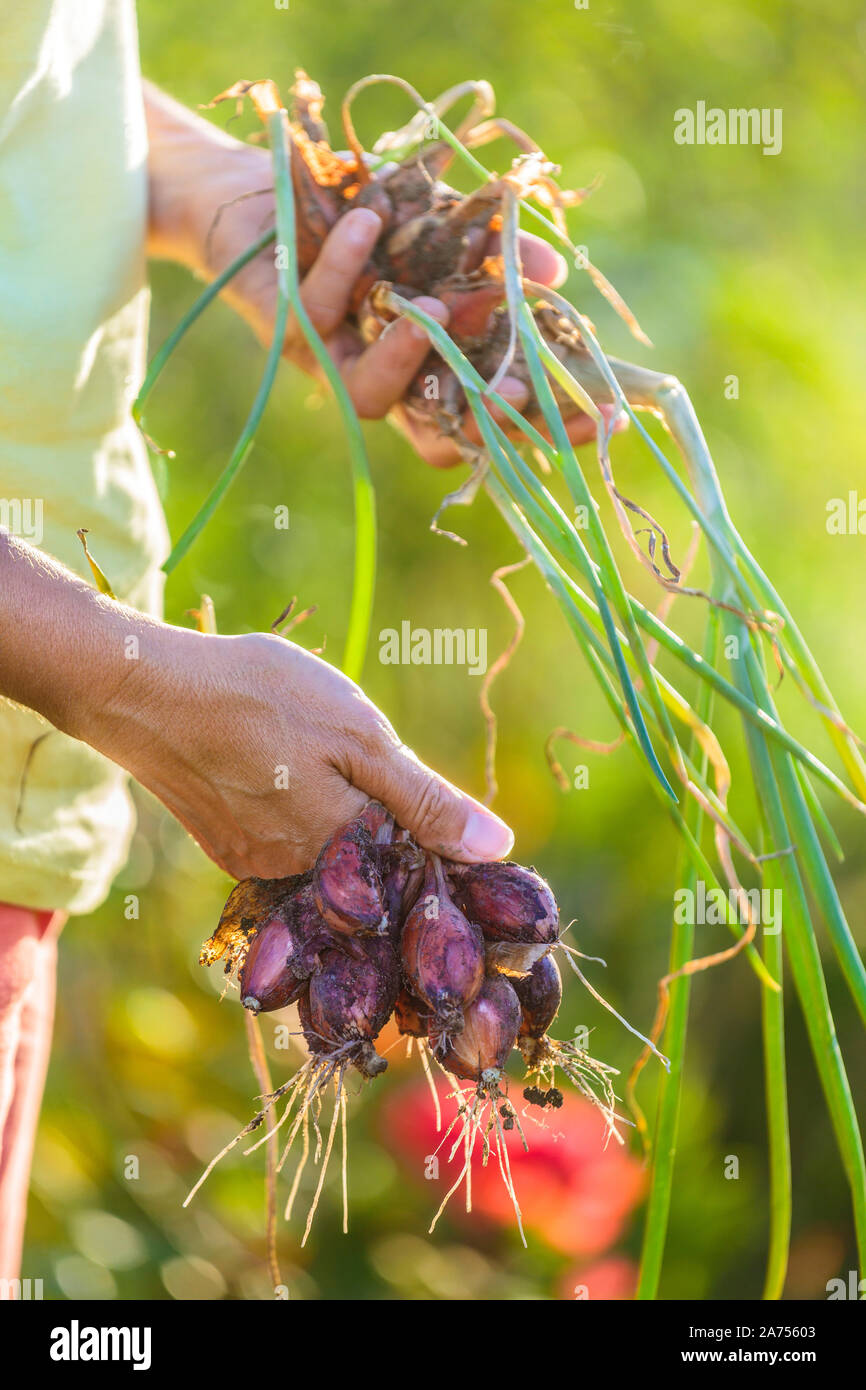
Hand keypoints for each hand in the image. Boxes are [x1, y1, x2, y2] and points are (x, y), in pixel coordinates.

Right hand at [84, 626, 513, 878]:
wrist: (142, 691)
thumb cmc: (258, 697)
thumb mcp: (358, 735)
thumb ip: (426, 800)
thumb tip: (499, 847)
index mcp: (348, 848)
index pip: (419, 870)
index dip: (442, 844)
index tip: (447, 818)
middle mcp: (305, 876)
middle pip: (374, 867)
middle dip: (389, 827)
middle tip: (365, 761)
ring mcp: (260, 868)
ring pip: (330, 855)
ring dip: (343, 819)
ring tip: (314, 754)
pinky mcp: (229, 853)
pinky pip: (288, 847)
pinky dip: (299, 816)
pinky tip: (282, 769)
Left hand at [144, 85, 604, 467]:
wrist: (263, 194)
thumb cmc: (365, 220)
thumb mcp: (445, 227)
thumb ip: (496, 255)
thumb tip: (553, 274)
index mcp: (437, 369)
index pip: (499, 421)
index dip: (548, 427)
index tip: (605, 414)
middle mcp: (391, 383)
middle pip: (442, 440)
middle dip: (483, 421)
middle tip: (513, 387)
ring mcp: (339, 366)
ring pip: (373, 398)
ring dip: (408, 354)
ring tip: (433, 306)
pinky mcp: (288, 332)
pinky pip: (320, 312)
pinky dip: (347, 263)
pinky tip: (371, 221)